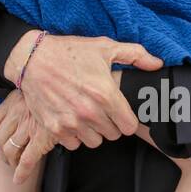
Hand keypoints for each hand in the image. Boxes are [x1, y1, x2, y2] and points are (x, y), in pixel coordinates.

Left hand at [0, 90, 56, 184]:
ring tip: (16, 166)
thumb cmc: (56, 90)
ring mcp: (28, 126)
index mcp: (13, 101)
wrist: (73, 90)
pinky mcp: (42, 137)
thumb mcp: (34, 91)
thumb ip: (24, 103)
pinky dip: (21, 172)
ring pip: (10, 150)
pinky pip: (26, 160)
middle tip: (8, 160)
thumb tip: (17, 119)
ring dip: (11, 161)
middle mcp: (17, 112)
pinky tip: (18, 179)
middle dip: (1, 153)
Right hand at [3, 31, 163, 151]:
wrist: (32, 58)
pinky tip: (71, 119)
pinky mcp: (54, 129)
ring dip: (93, 131)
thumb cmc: (69, 52)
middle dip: (110, 124)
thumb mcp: (105, 47)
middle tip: (101, 110)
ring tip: (86, 115)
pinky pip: (74, 144)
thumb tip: (157, 64)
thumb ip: (135, 55)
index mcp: (106, 94)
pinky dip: (74, 136)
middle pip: (113, 135)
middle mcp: (89, 112)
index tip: (120, 112)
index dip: (127, 120)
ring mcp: (71, 122)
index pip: (129, 127)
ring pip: (94, 141)